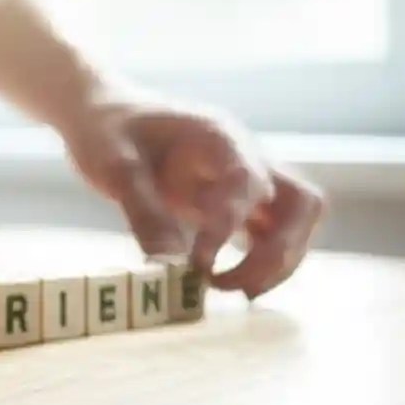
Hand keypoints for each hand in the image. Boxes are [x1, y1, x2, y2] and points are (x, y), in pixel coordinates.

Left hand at [59, 85, 323, 298]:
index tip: (198, 266)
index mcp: (217, 137)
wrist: (104, 112)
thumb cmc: (107, 131)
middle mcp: (245, 157)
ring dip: (275, 264)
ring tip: (224, 291)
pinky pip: (268, 235)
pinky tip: (219, 285)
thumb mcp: (114, 167)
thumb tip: (169, 269)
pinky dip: (257, 264)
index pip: (246, 183)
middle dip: (277, 253)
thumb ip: (144, 213)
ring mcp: (244, 181)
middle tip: (225, 286)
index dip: (229, 227)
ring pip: (293, 222)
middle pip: (301, 203)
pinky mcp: (233, 203)